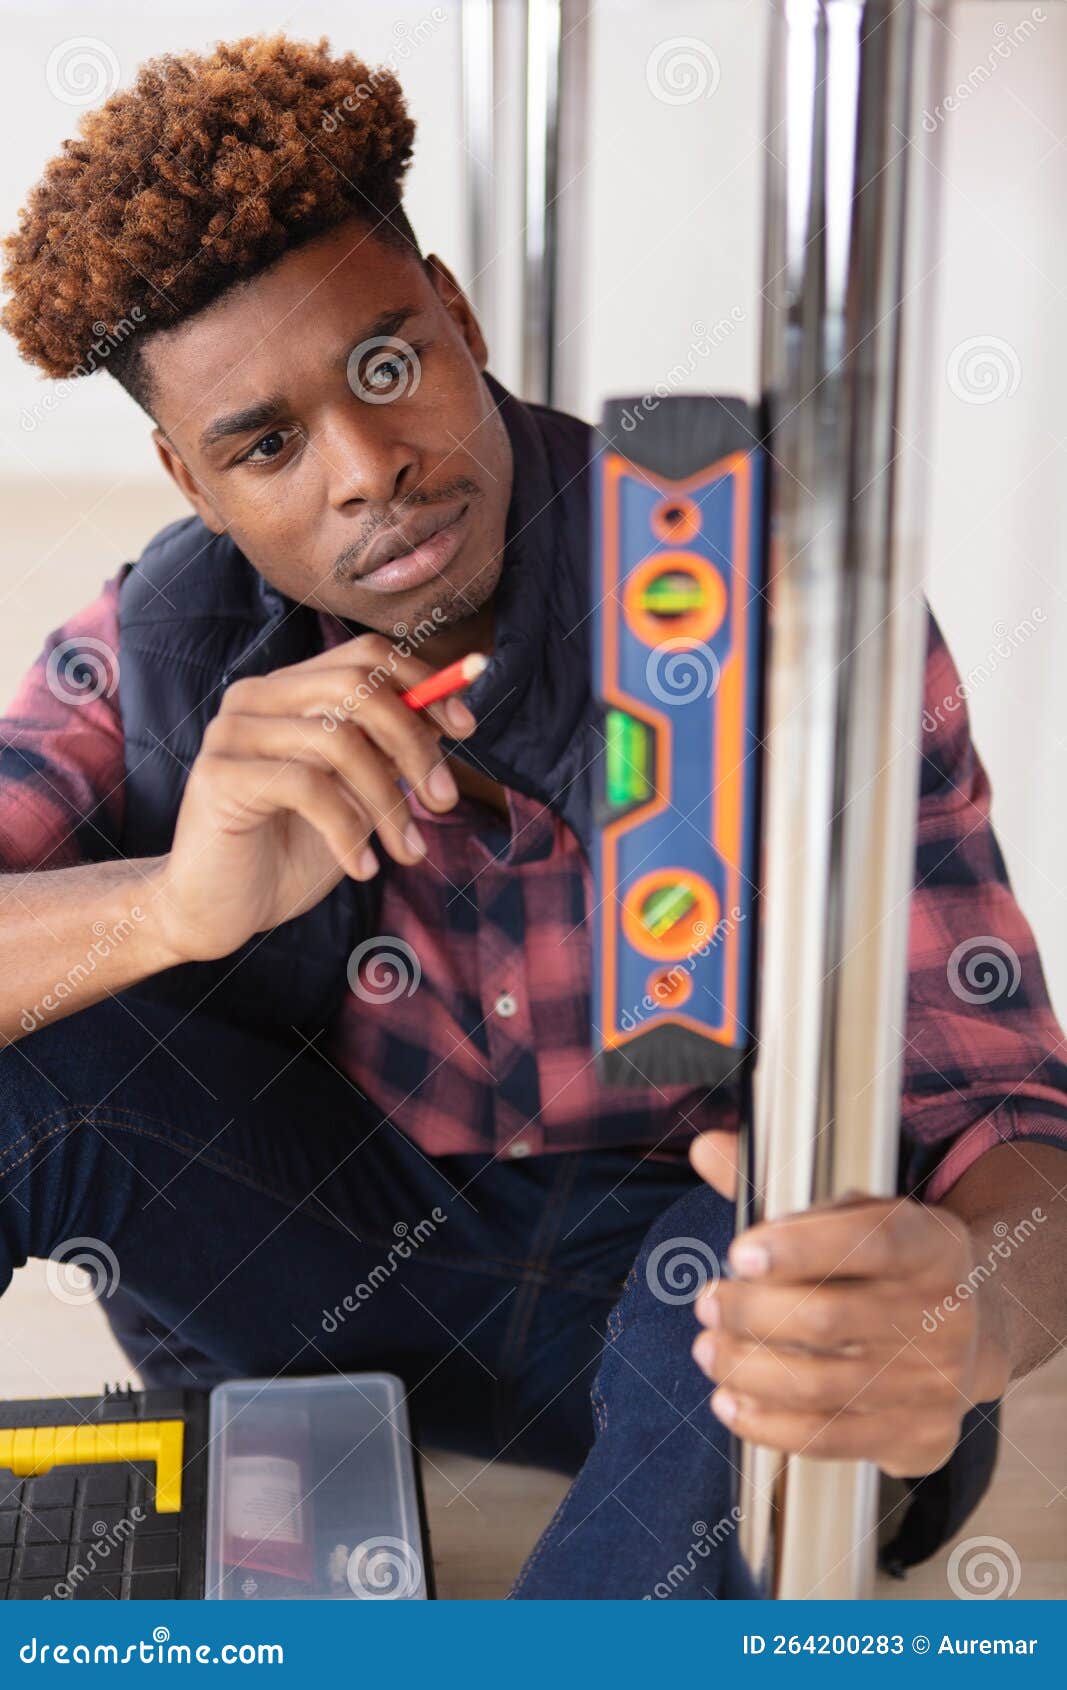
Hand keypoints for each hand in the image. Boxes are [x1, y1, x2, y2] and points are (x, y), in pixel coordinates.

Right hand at [154, 633, 477, 962]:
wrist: (216, 913)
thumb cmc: (288, 852)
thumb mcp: (355, 796)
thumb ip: (388, 753)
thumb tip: (447, 716)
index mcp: (289, 692)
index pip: (364, 655)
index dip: (423, 684)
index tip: (465, 727)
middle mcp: (256, 698)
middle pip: (357, 686)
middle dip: (415, 743)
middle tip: (445, 801)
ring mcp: (233, 732)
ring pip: (339, 739)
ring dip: (389, 802)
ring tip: (408, 851)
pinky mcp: (220, 775)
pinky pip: (308, 787)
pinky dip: (350, 832)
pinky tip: (362, 869)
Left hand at [689, 1138, 1008, 1476]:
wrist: (976, 1328)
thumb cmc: (890, 1264)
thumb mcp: (855, 1213)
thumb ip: (780, 1188)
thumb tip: (704, 1149)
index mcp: (935, 1244)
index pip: (875, 1241)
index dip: (802, 1248)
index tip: (740, 1253)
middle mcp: (947, 1314)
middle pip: (830, 1319)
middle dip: (750, 1313)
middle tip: (708, 1304)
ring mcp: (937, 1382)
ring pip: (820, 1385)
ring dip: (746, 1368)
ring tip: (708, 1349)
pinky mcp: (922, 1436)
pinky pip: (830, 1439)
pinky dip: (768, 1424)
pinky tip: (731, 1403)